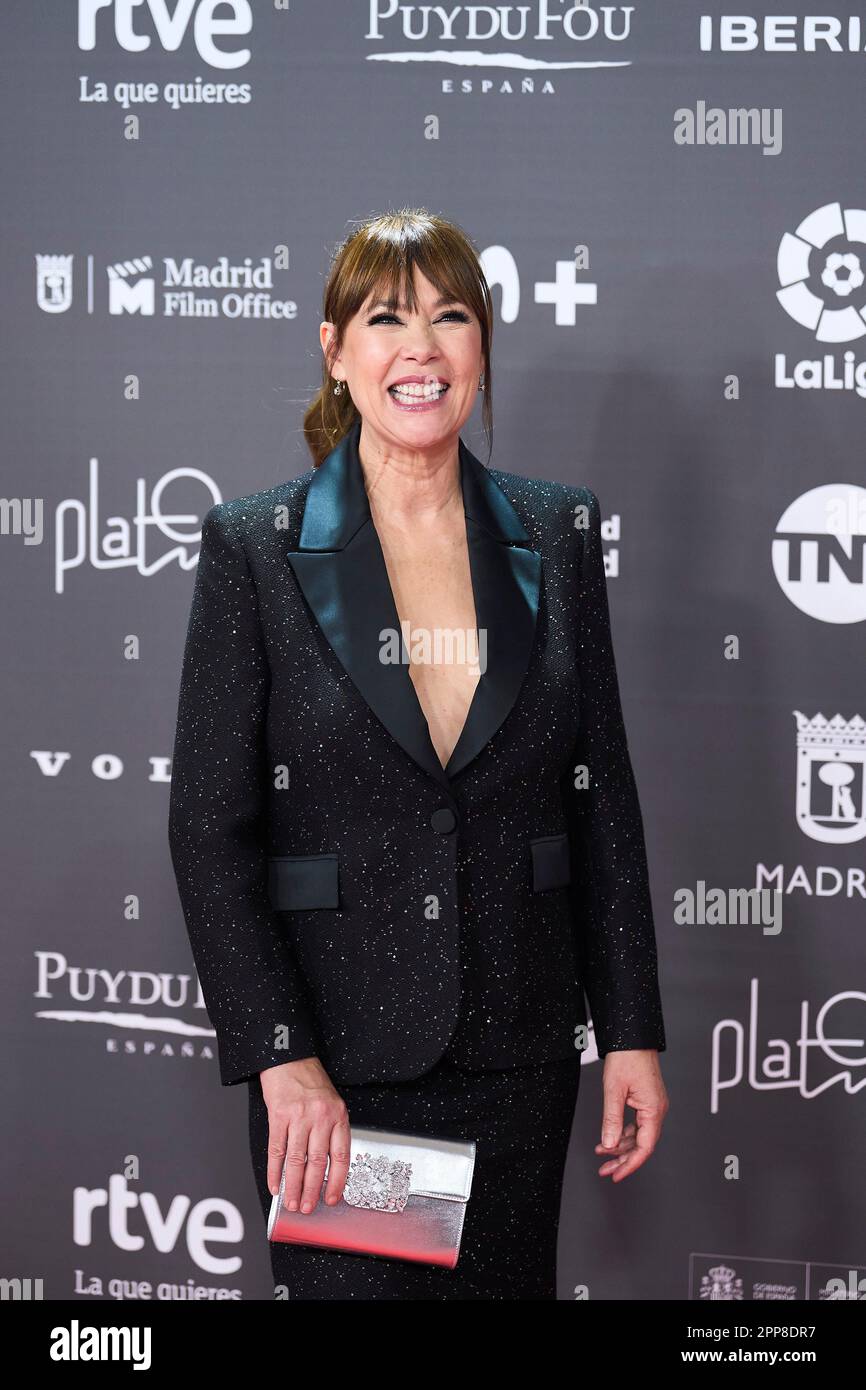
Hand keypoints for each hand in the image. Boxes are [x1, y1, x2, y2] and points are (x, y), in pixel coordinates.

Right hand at [259, 1056, 350, 1213]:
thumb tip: (323, 1169)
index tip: (332, 1199)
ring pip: (296, 1160)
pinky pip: (276, 1150)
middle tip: (308, 1208)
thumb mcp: (330, 1103)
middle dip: (312, 1190)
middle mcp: (320, 1117)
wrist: (289, 1058)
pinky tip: (274, 1184)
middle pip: (318, 1162)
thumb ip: (330, 1131)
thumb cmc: (310, 1081)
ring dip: (293, 1186)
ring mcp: (298, 1117)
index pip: (341, 1156)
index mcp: (338, 1115)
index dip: (337, 1181)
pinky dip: (274, 1171)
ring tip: (291, 1202)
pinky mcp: (278, 1116)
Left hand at [594, 1049, 667, 1181]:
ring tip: (601, 1153)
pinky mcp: (647, 1101)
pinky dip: (623, 1133)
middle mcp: (657, 1110)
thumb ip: (611, 1119)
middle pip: (642, 1145)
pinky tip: (610, 1138)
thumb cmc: (627, 1057)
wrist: (632, 1037)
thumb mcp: (613, 1090)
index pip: (644, 1147)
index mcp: (653, 1110)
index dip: (630, 1165)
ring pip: (638, 1136)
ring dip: (621, 1147)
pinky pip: (637, 1124)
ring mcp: (653, 1106)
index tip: (616, 1175)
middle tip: (605, 1170)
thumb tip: (609, 1144)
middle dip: (623, 1159)